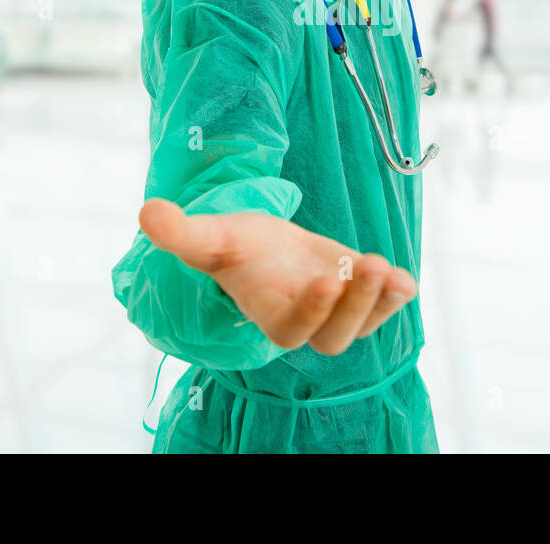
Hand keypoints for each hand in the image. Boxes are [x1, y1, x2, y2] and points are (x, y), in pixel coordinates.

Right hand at [138, 198, 416, 355]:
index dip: (311, 312)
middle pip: (335, 336)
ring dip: (378, 299)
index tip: (326, 279)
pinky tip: (403, 278)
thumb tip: (146, 212)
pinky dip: (396, 294)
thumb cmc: (237, 247)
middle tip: (367, 264)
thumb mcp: (210, 236)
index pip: (292, 331)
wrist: (267, 246)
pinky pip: (385, 306)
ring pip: (365, 323)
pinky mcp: (360, 293)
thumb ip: (181, 232)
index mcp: (269, 314)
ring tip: (386, 267)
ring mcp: (337, 311)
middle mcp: (307, 320)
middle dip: (355, 305)